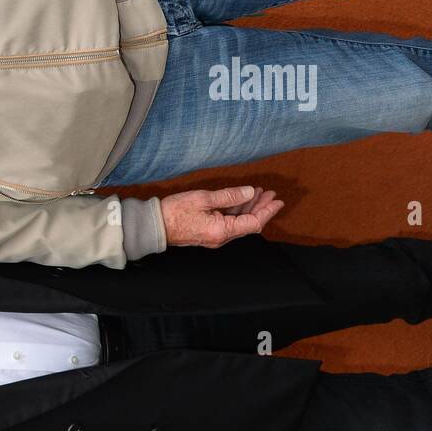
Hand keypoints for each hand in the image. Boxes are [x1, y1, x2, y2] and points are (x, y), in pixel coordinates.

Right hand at [160, 186, 283, 248]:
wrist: (154, 225)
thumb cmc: (175, 211)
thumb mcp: (204, 198)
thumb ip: (229, 196)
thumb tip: (249, 193)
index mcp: (222, 231)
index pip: (253, 223)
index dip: (267, 211)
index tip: (277, 200)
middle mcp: (221, 237)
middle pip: (248, 224)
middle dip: (260, 208)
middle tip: (270, 193)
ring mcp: (214, 237)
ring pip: (239, 223)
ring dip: (248, 208)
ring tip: (257, 193)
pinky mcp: (208, 233)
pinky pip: (228, 223)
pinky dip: (237, 212)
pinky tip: (240, 201)